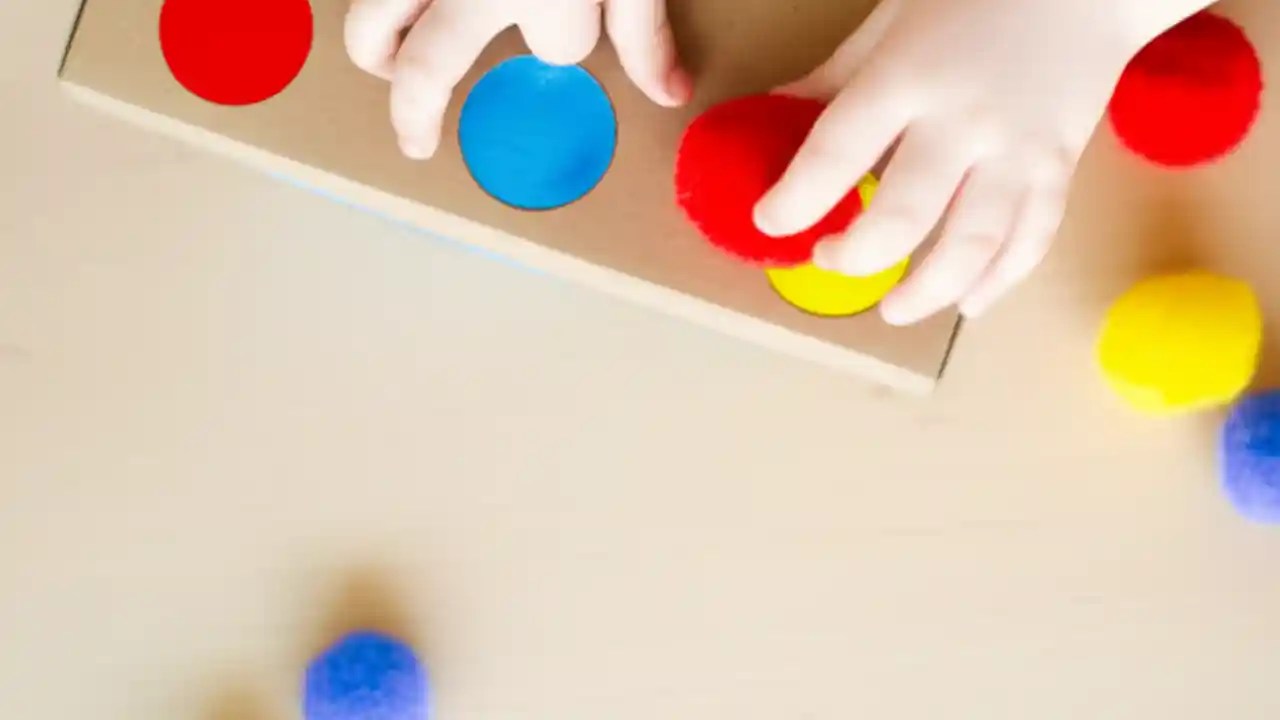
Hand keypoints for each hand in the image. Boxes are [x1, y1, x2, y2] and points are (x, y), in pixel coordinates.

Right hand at [346, 0, 692, 159]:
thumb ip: (644, 27)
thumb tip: (669, 94)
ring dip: (374, 49)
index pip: (559, 46)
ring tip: (384, 64)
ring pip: (372, 16)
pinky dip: (378, 3)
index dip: (567, 39)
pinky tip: (393, 8)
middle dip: (413, 107)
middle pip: (418, 66)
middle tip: (414, 139)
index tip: (573, 29)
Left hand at [754, 0, 1207, 323]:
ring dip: (926, 291)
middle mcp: (964, 122)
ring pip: (972, 247)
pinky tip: (967, 303)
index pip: (835, 153)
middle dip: (856, 256)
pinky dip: (998, 281)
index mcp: (908, 77)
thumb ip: (835, 77)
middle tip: (830, 259)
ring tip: (892, 309)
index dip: (795, 200)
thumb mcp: (891, 21)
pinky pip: (1030, 240)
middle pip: (903, 219)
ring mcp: (1019, 150)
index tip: (770, 221)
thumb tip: (775, 115)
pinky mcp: (1061, 168)